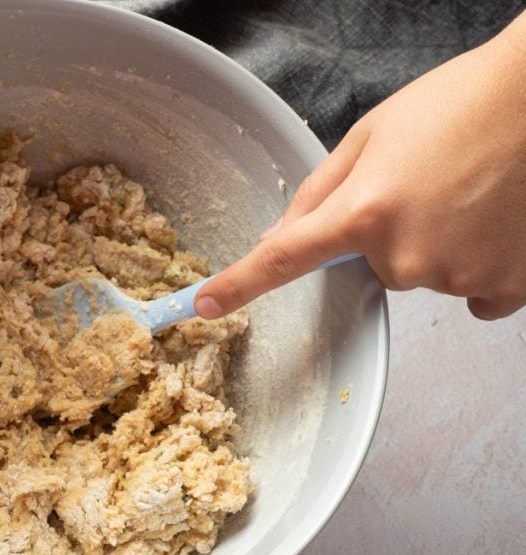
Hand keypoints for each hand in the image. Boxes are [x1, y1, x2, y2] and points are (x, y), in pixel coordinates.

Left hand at [195, 12, 525, 320]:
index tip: (205, 306)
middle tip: (427, 183)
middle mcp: (404, 254)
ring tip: (469, 192)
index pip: (283, 260)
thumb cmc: (460, 102)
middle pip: (373, 264)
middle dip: (389, 230)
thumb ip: (318, 193)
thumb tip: (277, 236)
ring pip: (422, 273)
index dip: (239, 285)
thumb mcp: (370, 134)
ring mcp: (456, 276)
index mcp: (363, 211)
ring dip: (436, 243)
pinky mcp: (506, 285)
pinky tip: (494, 222)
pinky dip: (480, 264)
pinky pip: (473, 294)